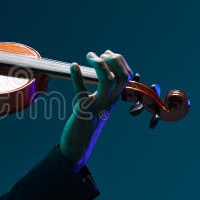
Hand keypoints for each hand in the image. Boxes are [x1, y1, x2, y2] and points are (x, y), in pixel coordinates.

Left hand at [59, 50, 132, 170]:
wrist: (79, 146)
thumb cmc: (86, 123)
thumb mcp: (97, 104)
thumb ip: (101, 91)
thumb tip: (99, 70)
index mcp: (113, 99)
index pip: (126, 76)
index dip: (119, 61)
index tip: (106, 54)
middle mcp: (109, 102)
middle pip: (122, 76)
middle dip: (113, 60)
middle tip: (99, 54)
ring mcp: (97, 107)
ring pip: (108, 81)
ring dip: (100, 64)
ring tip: (89, 56)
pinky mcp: (83, 112)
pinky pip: (82, 92)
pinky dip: (77, 77)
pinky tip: (73, 66)